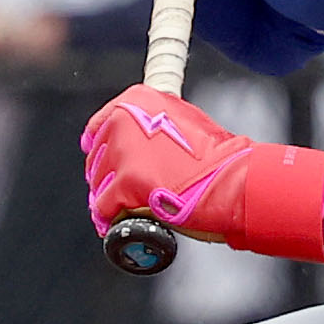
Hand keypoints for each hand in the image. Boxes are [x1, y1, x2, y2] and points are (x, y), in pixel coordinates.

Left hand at [81, 84, 323, 262]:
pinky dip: (107, 218)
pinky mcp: (126, 183)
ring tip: (117, 209)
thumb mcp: (182, 120)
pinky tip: (112, 224)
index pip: (100, 123)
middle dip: (104, 174)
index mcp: (138, 99)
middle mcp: (126, 120)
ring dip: (106, 196)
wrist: (231, 179)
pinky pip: (104, 206)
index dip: (95, 142)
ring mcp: (125, 152)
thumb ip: (154, 123)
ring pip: (98, 182)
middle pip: (97, 155)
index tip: (92, 151)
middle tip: (115, 189)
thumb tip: (136, 138)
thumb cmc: (216, 155)